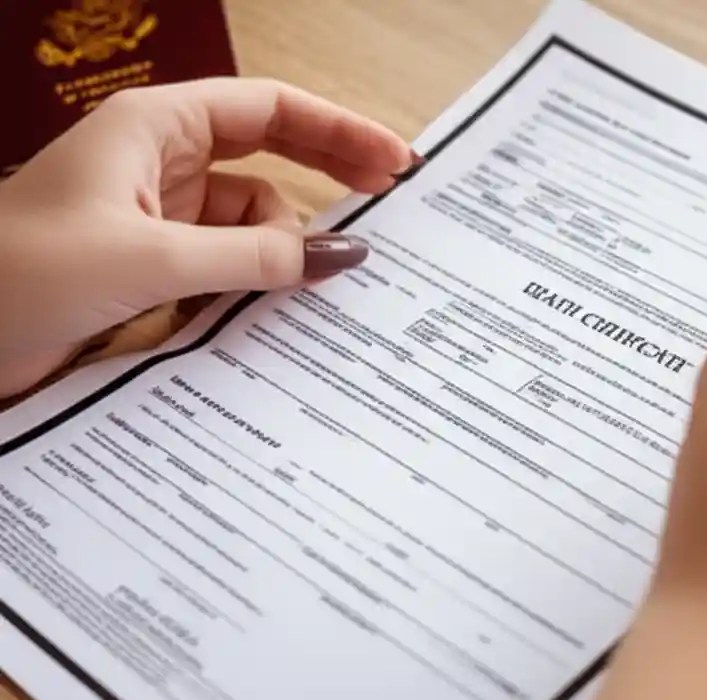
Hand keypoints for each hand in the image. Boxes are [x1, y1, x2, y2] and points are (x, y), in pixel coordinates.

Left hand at [0, 77, 416, 398]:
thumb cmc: (28, 273)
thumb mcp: (155, 260)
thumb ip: (255, 256)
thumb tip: (340, 255)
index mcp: (157, 128)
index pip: (270, 109)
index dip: (339, 129)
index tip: (394, 161)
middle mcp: (161, 160)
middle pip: (269, 153)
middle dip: (328, 173)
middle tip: (388, 199)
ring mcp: (158, 212)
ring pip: (252, 218)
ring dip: (284, 248)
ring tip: (314, 285)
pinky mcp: (151, 261)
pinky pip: (228, 260)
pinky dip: (254, 280)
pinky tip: (276, 307)